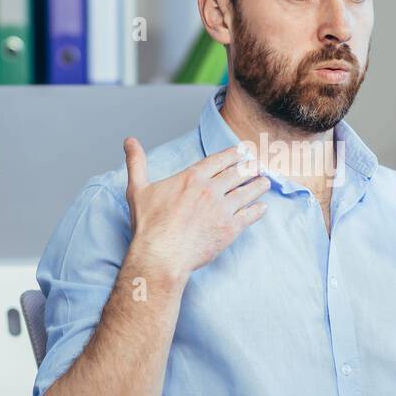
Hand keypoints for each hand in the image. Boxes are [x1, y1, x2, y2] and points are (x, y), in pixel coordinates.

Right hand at [123, 137, 269, 281]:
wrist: (161, 255)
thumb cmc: (149, 225)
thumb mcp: (138, 189)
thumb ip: (137, 162)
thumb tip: (129, 140)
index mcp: (192, 178)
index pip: (219, 160)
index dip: (233, 154)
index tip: (242, 151)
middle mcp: (211, 190)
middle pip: (237, 173)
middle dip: (250, 167)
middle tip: (258, 165)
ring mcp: (223, 209)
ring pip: (247, 192)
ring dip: (258, 185)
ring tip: (266, 181)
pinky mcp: (230, 229)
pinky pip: (249, 216)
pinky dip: (258, 210)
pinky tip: (262, 207)